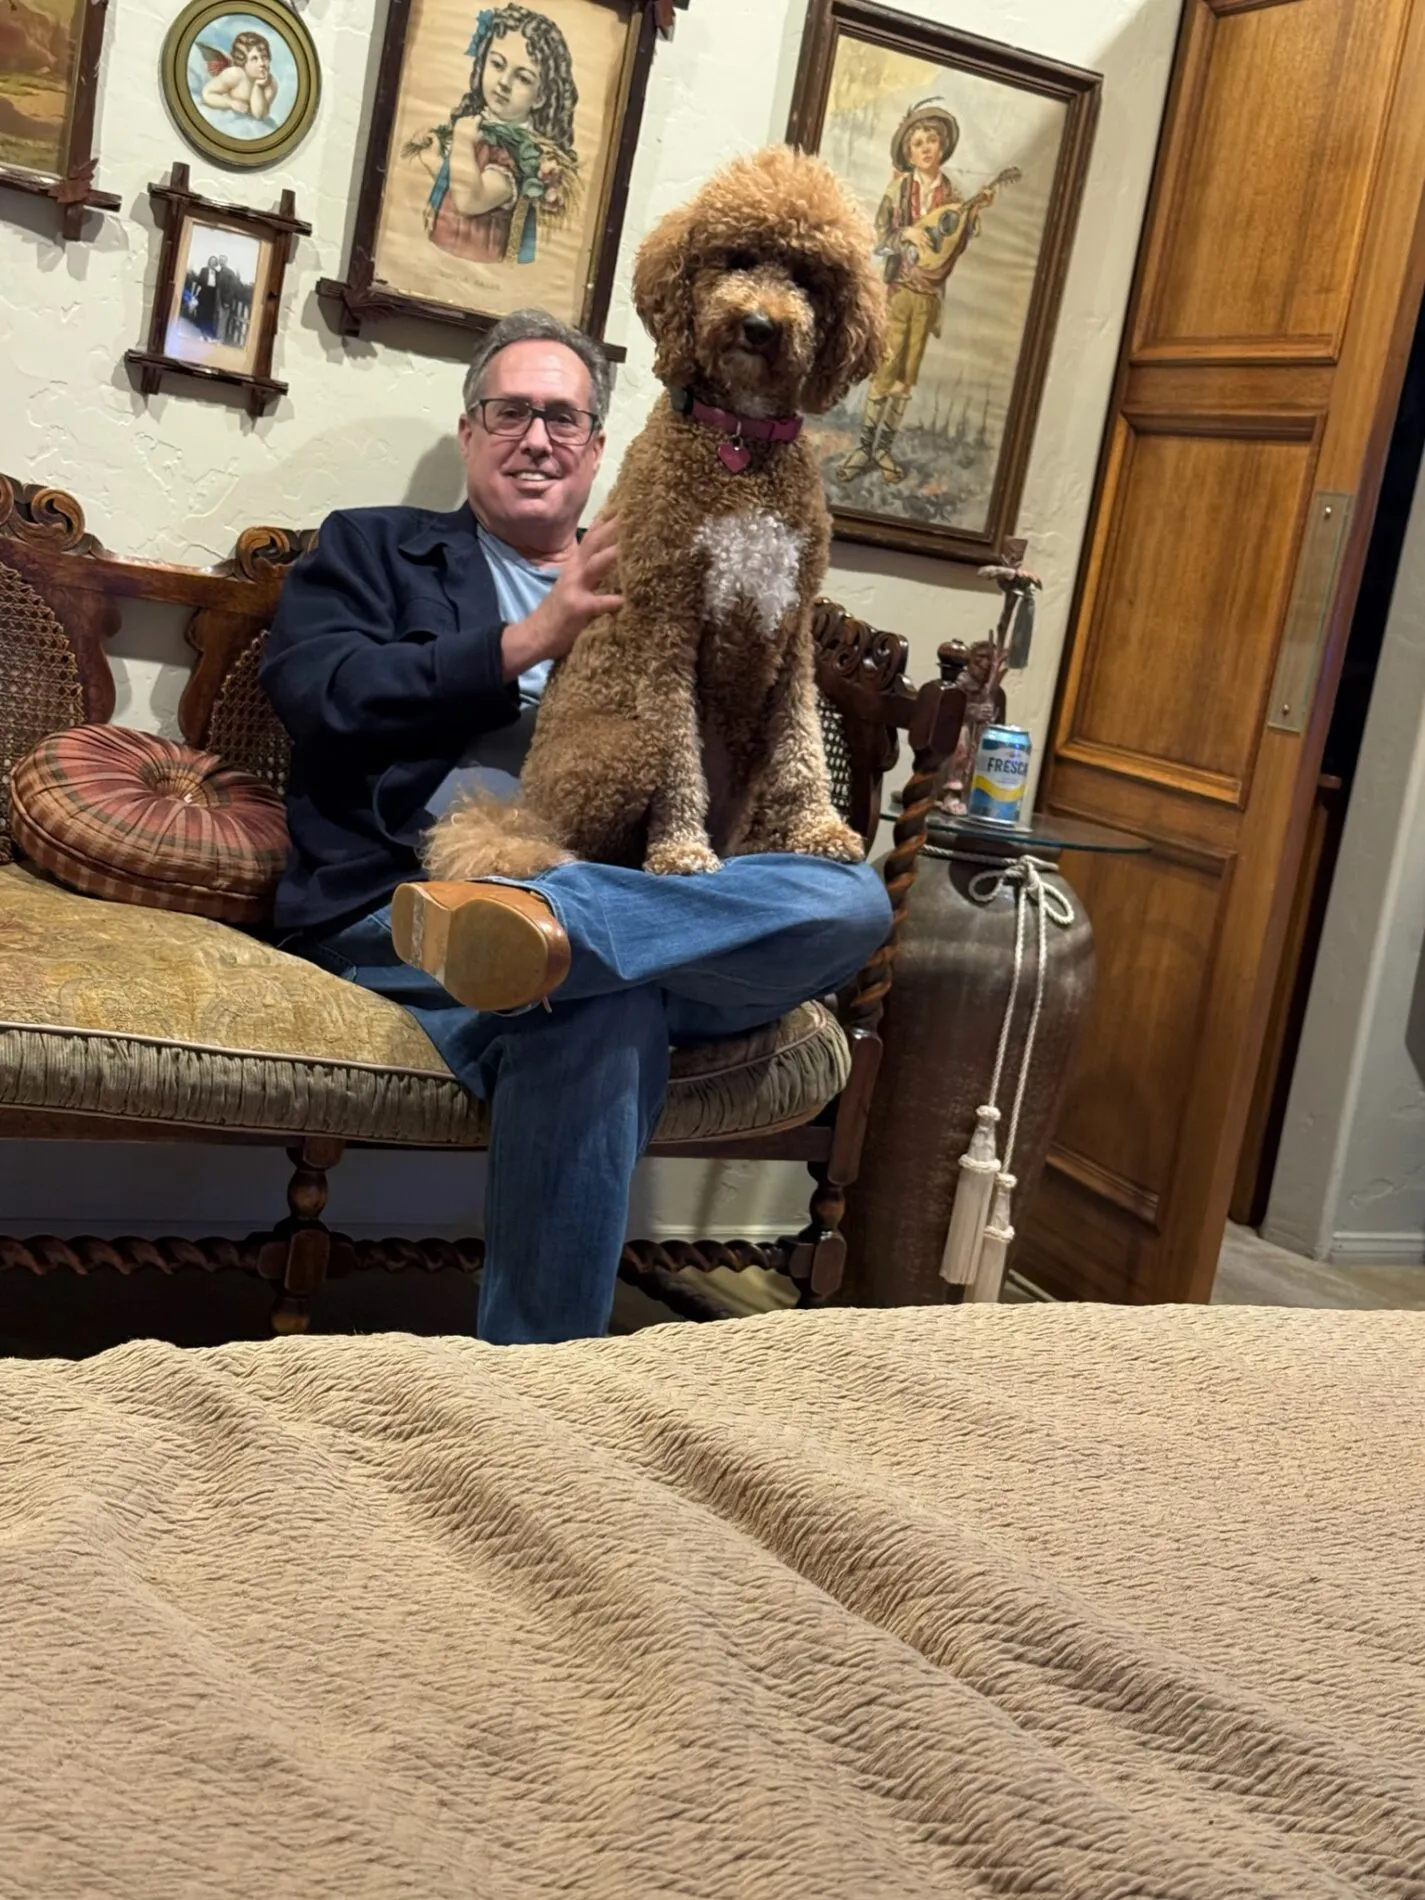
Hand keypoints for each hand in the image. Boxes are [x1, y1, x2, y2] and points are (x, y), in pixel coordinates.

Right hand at [502, 516, 621, 679]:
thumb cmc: (559, 613)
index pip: (593, 535)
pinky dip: (611, 600)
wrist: (534, 636)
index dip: (609, 518)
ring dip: (614, 554)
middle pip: (596, 542)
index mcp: (576, 564)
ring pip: (596, 564)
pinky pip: (597, 603)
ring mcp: (574, 587)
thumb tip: (614, 559)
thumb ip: (592, 571)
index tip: (628, 503)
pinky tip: (625, 599)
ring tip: (634, 545)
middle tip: (635, 511)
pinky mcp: (576, 608)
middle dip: (615, 526)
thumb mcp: (574, 585)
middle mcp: (575, 570)